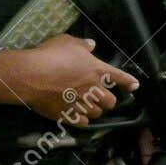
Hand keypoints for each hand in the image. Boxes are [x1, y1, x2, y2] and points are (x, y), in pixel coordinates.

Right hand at [0, 34, 138, 122]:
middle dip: (109, 101)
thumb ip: (82, 45)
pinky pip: (83, 122)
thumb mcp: (68, 42)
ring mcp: (81, 104)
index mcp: (97, 70)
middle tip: (103, 98)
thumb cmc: (51, 55)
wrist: (31, 76)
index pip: (120, 77)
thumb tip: (91, 44)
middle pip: (110, 101)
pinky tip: (79, 117)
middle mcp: (93, 89)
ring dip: (96, 110)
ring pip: (97, 113)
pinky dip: (83, 120)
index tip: (134, 86)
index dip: (129, 82)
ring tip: (90, 107)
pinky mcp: (68, 115)